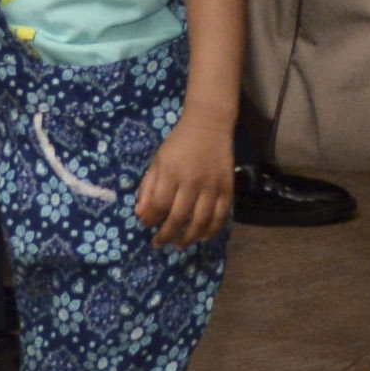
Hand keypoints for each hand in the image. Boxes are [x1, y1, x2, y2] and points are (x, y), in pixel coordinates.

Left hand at [135, 118, 236, 247]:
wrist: (209, 125)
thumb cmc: (179, 143)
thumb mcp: (158, 161)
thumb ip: (148, 187)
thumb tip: (141, 216)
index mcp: (171, 171)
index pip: (159, 204)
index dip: (151, 219)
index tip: (147, 226)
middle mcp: (192, 180)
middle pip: (179, 216)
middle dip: (167, 234)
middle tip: (160, 244)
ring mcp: (212, 185)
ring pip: (201, 220)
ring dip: (189, 238)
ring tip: (179, 245)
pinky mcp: (228, 188)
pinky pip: (222, 215)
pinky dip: (213, 230)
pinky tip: (203, 237)